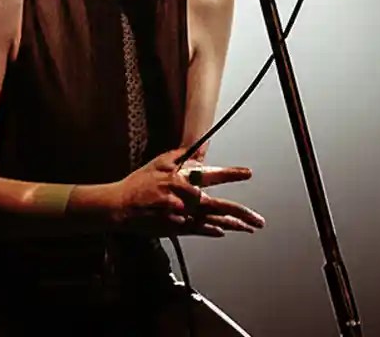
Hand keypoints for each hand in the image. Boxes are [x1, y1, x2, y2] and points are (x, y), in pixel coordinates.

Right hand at [111, 148, 264, 236]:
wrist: (120, 207)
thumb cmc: (139, 183)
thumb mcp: (159, 162)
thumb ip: (181, 155)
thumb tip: (199, 146)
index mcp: (183, 180)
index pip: (212, 176)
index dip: (231, 174)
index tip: (248, 173)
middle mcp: (186, 200)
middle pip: (219, 207)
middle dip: (241, 214)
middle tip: (258, 221)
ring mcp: (182, 217)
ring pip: (212, 222)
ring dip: (232, 226)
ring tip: (249, 228)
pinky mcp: (176, 228)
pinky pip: (198, 231)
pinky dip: (211, 231)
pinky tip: (223, 233)